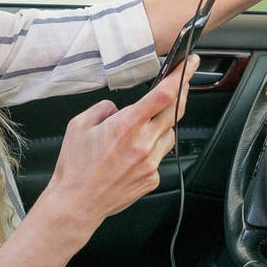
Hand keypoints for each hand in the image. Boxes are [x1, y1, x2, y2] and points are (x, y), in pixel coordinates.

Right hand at [45, 54, 199, 239]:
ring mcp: (150, 163)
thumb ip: (103, 108)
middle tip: (184, 82)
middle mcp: (143, 143)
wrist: (77, 203)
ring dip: (163, 125)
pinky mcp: (152, 178)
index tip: (190, 63)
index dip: (181, 75)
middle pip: (176, 111)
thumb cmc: (75, 167)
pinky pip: (159, 156)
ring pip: (169, 135)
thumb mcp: (79, 125)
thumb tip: (119, 109)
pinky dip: (151, 150)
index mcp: (126, 125)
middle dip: (183, 92)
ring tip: (144, 128)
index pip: (163, 94)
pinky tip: (133, 155)